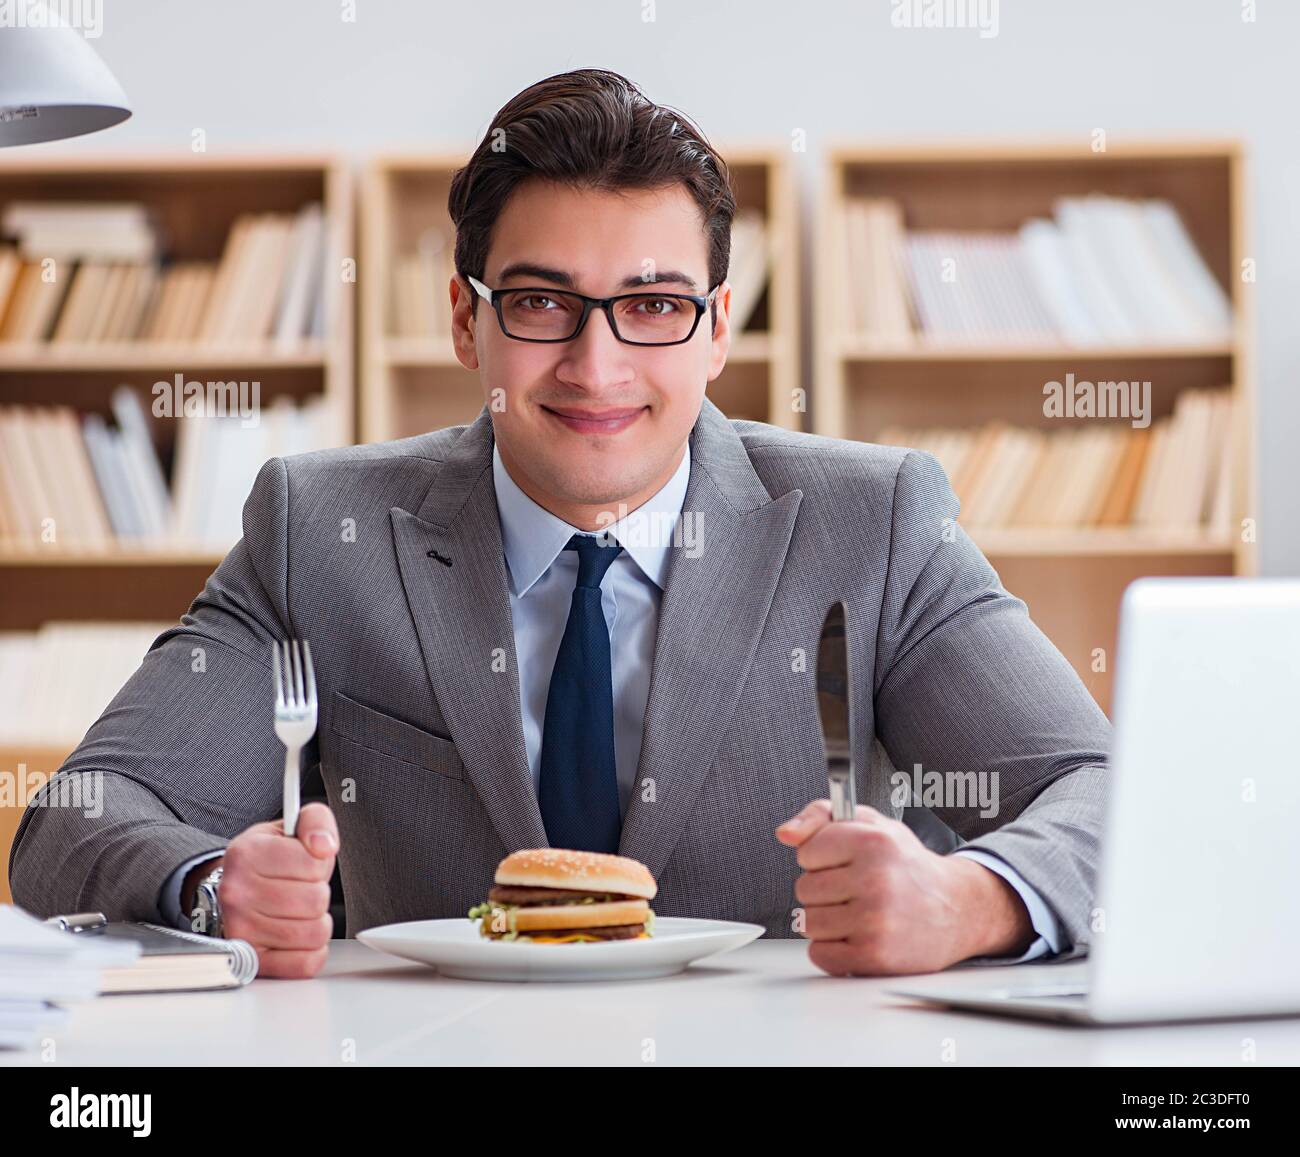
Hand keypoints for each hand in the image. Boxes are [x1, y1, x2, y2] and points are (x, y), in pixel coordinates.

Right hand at [208, 802, 338, 978]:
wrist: (234, 887)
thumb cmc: (268, 859)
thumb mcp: (290, 826)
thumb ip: (316, 821)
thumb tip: (324, 846)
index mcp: (247, 854)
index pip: (314, 864)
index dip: (318, 863)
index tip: (303, 862)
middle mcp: (237, 894)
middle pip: (316, 901)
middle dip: (318, 892)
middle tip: (299, 888)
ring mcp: (241, 930)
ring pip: (314, 933)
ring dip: (317, 921)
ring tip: (298, 910)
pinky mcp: (252, 961)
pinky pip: (305, 963)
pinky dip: (312, 952)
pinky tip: (299, 935)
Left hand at [775, 799, 1032, 975]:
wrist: (958, 910)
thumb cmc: (906, 865)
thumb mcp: (871, 824)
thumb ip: (820, 817)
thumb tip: (785, 833)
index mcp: (872, 841)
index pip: (806, 851)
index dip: (821, 857)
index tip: (843, 861)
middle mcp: (875, 879)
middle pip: (804, 889)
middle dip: (824, 889)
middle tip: (855, 889)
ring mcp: (875, 921)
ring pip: (808, 923)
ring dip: (827, 921)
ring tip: (857, 912)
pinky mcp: (875, 956)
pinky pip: (820, 955)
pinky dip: (832, 949)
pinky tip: (858, 936)